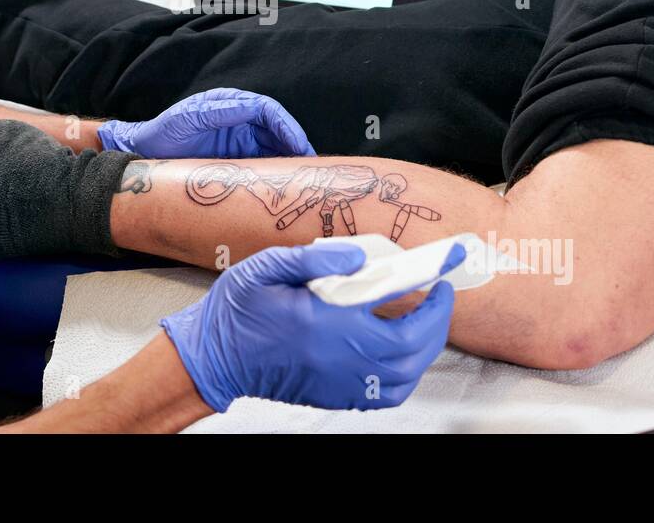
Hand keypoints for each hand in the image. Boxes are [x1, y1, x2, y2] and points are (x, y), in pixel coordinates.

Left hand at [98, 87, 314, 158]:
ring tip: (303, 178)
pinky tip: (283, 185)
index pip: (268, 111)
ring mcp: (239, 141)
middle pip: (277, 130)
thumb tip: (251, 108)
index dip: (287, 126)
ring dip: (289, 160)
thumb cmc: (164, 132)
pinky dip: (275, 173)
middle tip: (310, 164)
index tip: (298, 144)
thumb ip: (220, 112)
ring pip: (273, 148)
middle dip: (295, 144)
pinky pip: (261, 165)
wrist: (145, 155)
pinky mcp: (236, 160)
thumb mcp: (190, 118)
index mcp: (231, 104)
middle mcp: (240, 120)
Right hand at [161, 241, 464, 412]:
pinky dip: (403, 373)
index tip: (440, 280)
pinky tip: (397, 350)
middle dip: (435, 323)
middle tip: (436, 297)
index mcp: (327, 324)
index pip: (401, 317)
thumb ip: (316, 259)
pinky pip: (385, 394)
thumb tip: (359, 257)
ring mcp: (338, 383)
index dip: (431, 302)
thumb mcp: (267, 267)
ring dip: (422, 350)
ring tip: (421, 322)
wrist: (213, 358)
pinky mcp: (334, 396)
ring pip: (404, 377)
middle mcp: (339, 360)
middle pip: (412, 351)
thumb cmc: (236, 312)